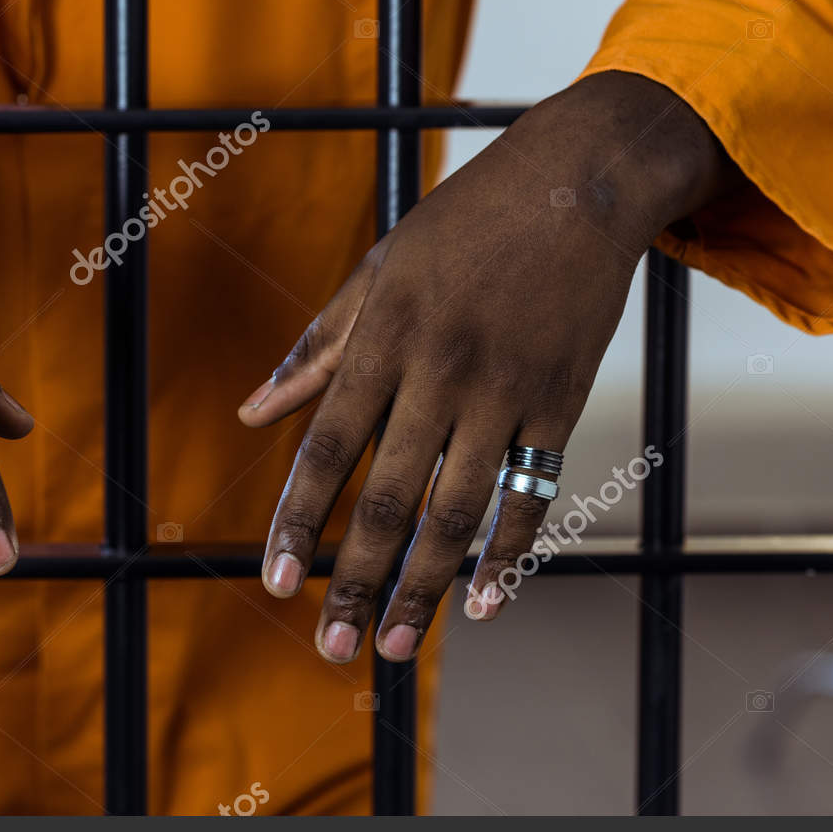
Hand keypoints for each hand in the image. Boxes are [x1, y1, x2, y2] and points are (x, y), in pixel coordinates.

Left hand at [239, 71, 738, 663]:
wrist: (579, 182)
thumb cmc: (462, 224)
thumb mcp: (375, 271)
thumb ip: (315, 350)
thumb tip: (252, 414)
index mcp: (382, 336)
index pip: (327, 447)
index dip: (299, 519)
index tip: (276, 582)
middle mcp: (439, 371)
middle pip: (390, 498)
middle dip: (355, 580)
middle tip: (329, 649)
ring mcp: (505, 390)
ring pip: (459, 511)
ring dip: (424, 589)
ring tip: (392, 646)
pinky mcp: (560, 401)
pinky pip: (531, 493)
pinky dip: (508, 554)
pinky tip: (483, 604)